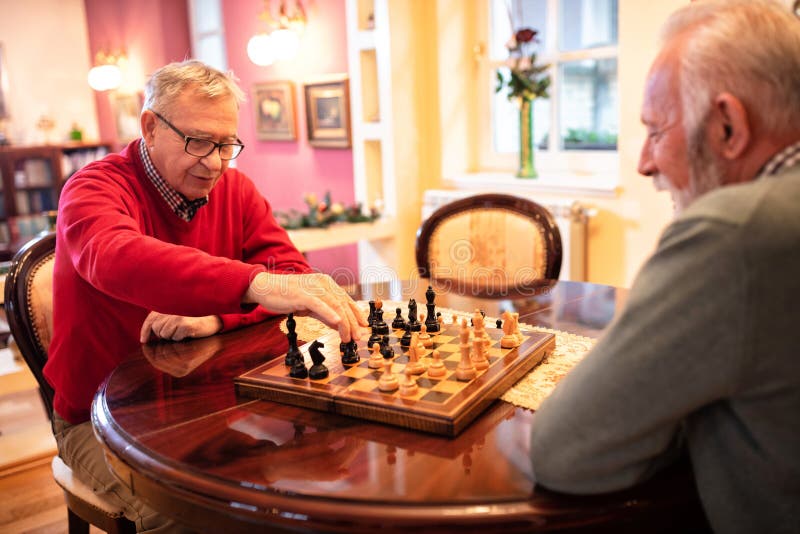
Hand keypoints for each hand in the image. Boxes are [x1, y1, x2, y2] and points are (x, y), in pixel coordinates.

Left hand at [140, 312, 222, 342]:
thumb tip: (144, 338)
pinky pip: (176, 338)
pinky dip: (181, 338)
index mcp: (168, 305)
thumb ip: (161, 321)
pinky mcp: (185, 325)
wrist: (214, 319)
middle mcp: (172, 309)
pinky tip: (189, 333)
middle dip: (164, 335)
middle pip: (157, 330)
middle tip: (177, 331)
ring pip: (165, 335)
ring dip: (173, 337)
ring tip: (183, 331)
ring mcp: (178, 316)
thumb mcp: (176, 317)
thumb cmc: (194, 320)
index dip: (145, 331)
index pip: (151, 319)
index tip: (144, 341)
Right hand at [244, 272, 365, 341]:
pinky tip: (338, 323)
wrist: (265, 288)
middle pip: (343, 304)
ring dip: (345, 323)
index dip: (356, 314)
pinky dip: (331, 314)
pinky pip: (320, 305)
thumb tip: (338, 324)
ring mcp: (313, 288)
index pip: (346, 300)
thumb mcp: (310, 306)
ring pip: (335, 305)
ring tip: (348, 337)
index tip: (363, 327)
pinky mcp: (303, 294)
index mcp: (326, 283)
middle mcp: (323, 283)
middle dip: (353, 323)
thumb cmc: (287, 296)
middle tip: (358, 337)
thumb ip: (324, 313)